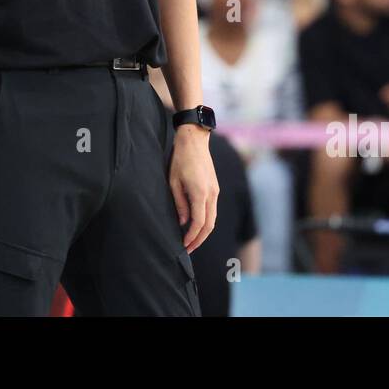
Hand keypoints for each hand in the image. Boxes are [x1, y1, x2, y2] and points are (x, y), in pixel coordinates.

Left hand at [169, 125, 217, 251]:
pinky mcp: (215, 187)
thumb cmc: (180, 159)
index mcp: (200, 193)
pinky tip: (196, 224)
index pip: (199, 223)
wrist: (194, 140)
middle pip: (209, 225)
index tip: (183, 245)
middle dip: (199, 239)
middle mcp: (212, 194)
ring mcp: (215, 191)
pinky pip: (213, 209)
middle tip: (188, 249)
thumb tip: (182, 222)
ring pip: (213, 218)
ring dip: (203, 232)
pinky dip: (206, 220)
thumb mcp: (173, 181)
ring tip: (191, 240)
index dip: (191, 237)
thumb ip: (179, 203)